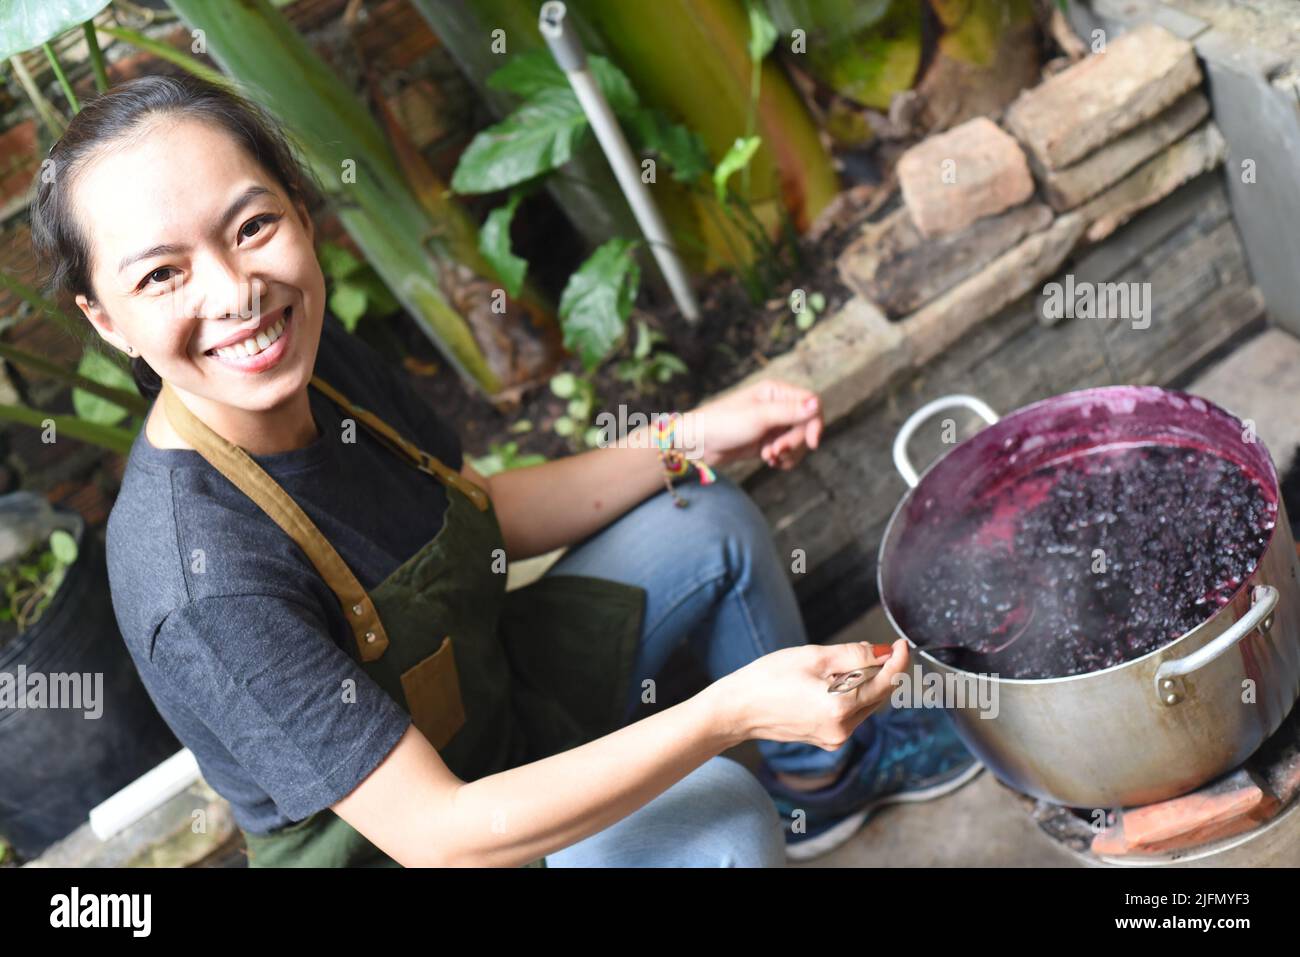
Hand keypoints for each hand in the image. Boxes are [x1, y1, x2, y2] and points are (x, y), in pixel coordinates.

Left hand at [684, 379, 823, 470]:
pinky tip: (769, 461)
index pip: (812, 404)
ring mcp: (773, 424)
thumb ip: (789, 412)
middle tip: (775, 452)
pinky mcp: (767, 441)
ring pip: (799, 441)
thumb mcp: (758, 417)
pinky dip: (783, 459)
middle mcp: (778, 405)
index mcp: (776, 391)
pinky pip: (788, 452)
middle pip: (806, 426)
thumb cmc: (723, 424)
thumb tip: (817, 404)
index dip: (816, 424)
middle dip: (795, 443)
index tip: (812, 443)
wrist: (698, 444)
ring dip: (788, 453)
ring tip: (768, 458)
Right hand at [706, 639, 909, 750]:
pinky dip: (851, 696)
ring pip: (866, 705)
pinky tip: (832, 683)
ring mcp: (835, 738)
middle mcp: (842, 729)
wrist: (739, 709)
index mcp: (840, 707)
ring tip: (840, 665)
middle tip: (874, 648)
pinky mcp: (828, 740)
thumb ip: (854, 655)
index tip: (901, 644)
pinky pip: (852, 714)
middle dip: (882, 671)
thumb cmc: (768, 678)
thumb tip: (884, 653)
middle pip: (879, 695)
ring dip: (865, 683)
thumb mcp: (813, 656)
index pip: (885, 683)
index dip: (898, 661)